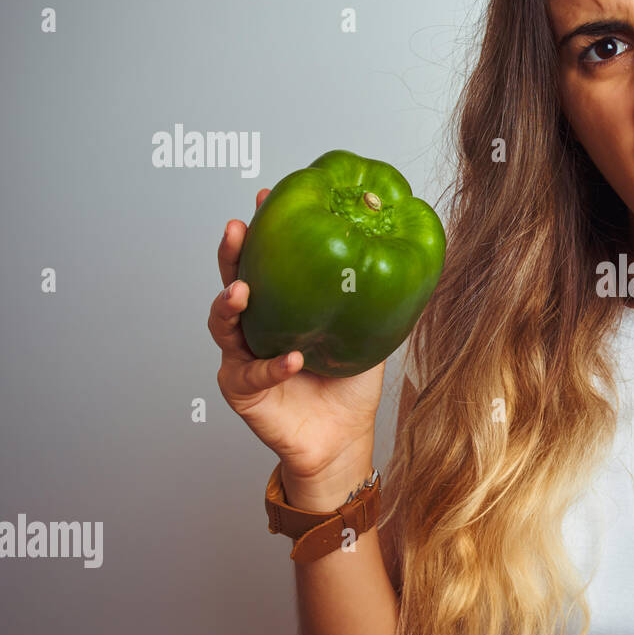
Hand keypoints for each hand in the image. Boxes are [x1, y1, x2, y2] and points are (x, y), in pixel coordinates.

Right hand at [209, 188, 386, 496]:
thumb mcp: (367, 331)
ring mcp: (241, 355)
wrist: (342, 436)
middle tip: (238, 230)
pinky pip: (252, 373)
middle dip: (231, 253)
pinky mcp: (241, 389)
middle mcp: (255, 325)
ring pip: (223, 323)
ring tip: (244, 291)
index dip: (264, 230)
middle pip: (232, 280)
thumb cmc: (350, 384)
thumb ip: (376, 297)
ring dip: (231, 304)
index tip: (268, 198)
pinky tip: (288, 357)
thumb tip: (409, 252)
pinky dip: (269, 365)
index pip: (267, 260)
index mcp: (282, 305)